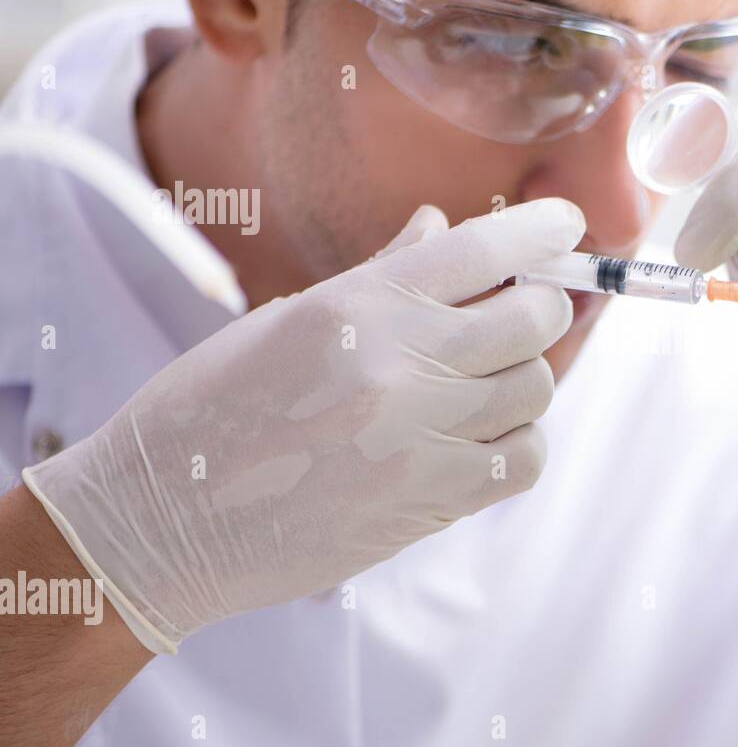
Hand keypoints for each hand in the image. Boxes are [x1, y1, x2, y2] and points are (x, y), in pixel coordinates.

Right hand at [22, 199, 584, 654]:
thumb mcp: (286, 319)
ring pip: (536, 388)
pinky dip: (517, 442)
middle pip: (533, 318)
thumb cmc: (210, 410)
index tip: (565, 224)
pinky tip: (480, 437)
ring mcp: (420, 438)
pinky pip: (524, 459)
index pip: (485, 247)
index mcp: (359, 306)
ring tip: (482, 383)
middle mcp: (400, 366)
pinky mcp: (429, 502)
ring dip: (523, 377)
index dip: (543, 229)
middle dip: (539, 306)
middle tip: (516, 312)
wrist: (161, 522)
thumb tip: (443, 227)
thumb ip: (381, 274)